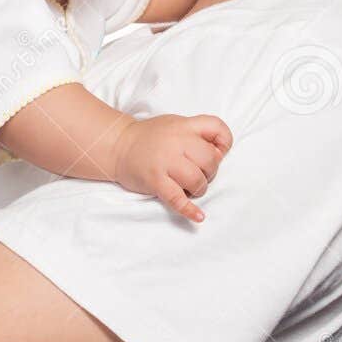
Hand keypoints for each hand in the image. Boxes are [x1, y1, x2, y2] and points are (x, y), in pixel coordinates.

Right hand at [111, 113, 232, 223]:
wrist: (117, 145)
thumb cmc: (150, 138)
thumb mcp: (175, 125)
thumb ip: (197, 134)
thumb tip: (219, 154)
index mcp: (183, 125)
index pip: (216, 127)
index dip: (224, 143)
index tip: (218, 152)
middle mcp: (176, 141)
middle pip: (210, 160)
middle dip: (210, 172)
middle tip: (198, 173)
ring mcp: (165, 161)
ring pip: (198, 180)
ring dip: (199, 188)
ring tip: (188, 187)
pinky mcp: (155, 180)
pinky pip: (177, 198)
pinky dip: (190, 210)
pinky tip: (198, 216)